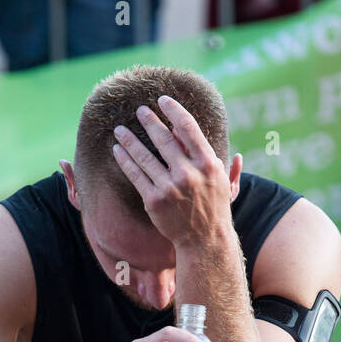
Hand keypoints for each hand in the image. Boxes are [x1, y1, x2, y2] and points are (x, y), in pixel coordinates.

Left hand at [111, 95, 235, 249]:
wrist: (204, 240)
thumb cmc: (215, 209)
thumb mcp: (223, 182)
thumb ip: (218, 161)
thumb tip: (218, 146)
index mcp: (207, 163)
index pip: (187, 127)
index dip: (173, 110)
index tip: (163, 100)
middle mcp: (188, 173)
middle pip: (163, 138)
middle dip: (149, 120)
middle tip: (139, 110)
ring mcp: (170, 187)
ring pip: (145, 156)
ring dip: (129, 139)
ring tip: (119, 129)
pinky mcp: (154, 201)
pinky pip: (136, 175)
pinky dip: (125, 161)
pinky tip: (117, 150)